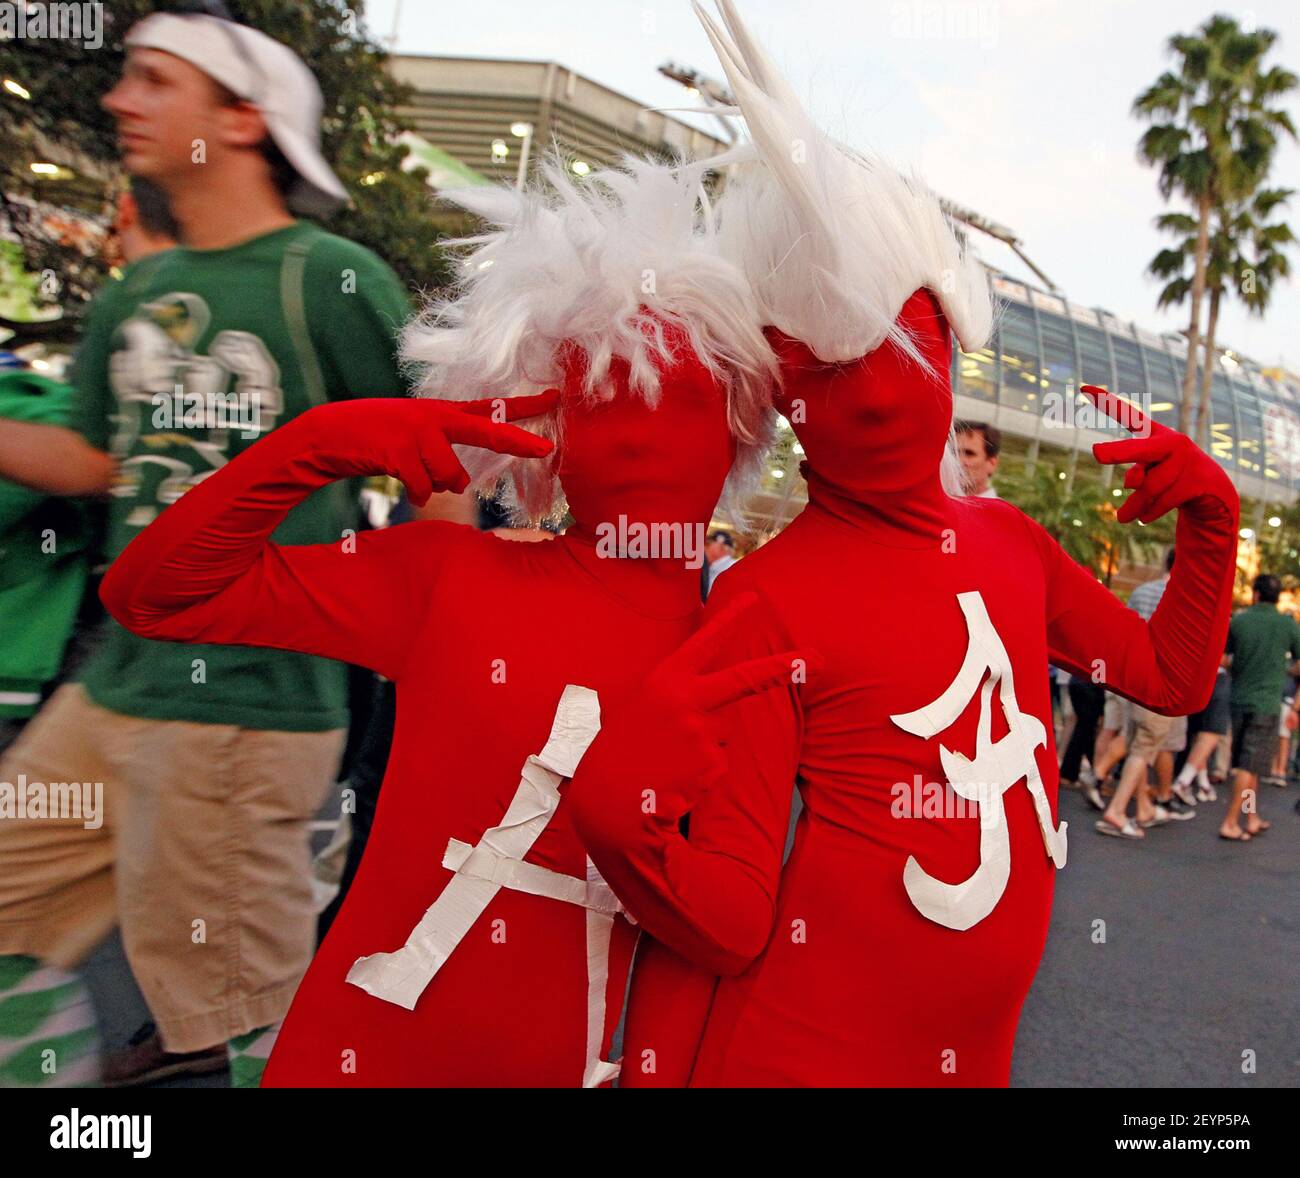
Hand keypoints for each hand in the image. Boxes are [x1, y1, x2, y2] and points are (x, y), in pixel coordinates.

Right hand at [302, 391, 556, 505]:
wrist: (330, 433)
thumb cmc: (378, 440)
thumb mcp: (414, 437)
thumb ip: (442, 454)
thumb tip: (461, 488)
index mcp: (443, 412)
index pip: (491, 408)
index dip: (525, 406)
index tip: (557, 396)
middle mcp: (436, 417)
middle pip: (487, 431)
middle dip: (517, 441)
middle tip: (546, 449)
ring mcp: (418, 431)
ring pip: (451, 476)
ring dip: (434, 484)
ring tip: (410, 470)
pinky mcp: (401, 449)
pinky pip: (424, 487)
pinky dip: (414, 492)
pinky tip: (396, 476)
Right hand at [583, 592, 819, 818]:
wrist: (609, 800)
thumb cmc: (625, 752)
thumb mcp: (645, 709)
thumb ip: (684, 700)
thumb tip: (727, 714)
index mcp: (665, 680)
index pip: (704, 642)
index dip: (729, 619)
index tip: (754, 599)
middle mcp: (686, 699)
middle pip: (745, 679)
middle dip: (785, 667)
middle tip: (821, 659)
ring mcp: (701, 730)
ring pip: (723, 732)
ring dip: (704, 746)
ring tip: (668, 760)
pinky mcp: (712, 763)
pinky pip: (719, 762)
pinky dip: (702, 772)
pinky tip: (676, 778)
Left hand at [1082, 385, 1236, 523]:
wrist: (1212, 490)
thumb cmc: (1170, 477)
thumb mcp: (1148, 475)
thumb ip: (1136, 475)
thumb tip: (1133, 482)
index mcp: (1156, 435)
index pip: (1129, 416)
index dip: (1107, 403)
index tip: (1083, 386)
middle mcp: (1172, 442)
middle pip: (1139, 451)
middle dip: (1118, 453)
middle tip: (1096, 452)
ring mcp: (1187, 461)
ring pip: (1147, 488)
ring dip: (1133, 506)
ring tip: (1122, 517)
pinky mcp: (1197, 481)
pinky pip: (1161, 502)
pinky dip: (1148, 513)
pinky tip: (1143, 517)